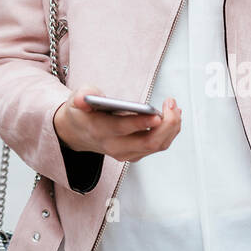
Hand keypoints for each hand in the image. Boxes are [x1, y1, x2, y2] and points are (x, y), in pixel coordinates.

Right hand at [53, 85, 180, 162]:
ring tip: (174, 107)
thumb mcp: (76, 99)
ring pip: (157, 145)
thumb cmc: (82, 113)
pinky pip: (158, 146)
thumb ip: (81, 96)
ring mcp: (127, 153)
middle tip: (171, 104)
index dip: (141, 123)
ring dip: (171, 127)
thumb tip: (84, 98)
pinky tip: (172, 116)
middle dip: (166, 124)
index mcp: (100, 130)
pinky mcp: (136, 154)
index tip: (157, 115)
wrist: (78, 133)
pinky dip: (169, 131)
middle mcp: (115, 146)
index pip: (123, 129)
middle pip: (148, 142)